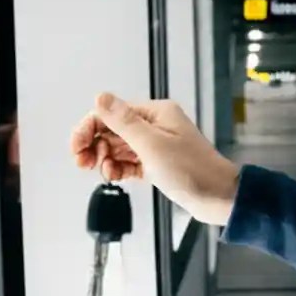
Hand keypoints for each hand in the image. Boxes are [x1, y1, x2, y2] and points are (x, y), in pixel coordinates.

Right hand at [70, 93, 240, 225]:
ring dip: (105, 159)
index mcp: (155, 113)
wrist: (219, 198)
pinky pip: (128, 161)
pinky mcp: (156, 163)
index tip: (76, 149)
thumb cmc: (194, 171)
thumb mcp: (152, 145)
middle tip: (84, 164)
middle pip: (111, 129)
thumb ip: (124, 122)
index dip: (88, 128)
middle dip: (94, 145)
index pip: (111, 113)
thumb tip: (101, 98)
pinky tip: (114, 176)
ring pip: (118, 147)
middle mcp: (155, 125)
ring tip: (104, 172)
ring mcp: (156, 144)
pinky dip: (118, 168)